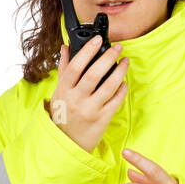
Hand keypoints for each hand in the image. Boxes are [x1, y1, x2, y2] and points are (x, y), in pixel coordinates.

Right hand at [48, 37, 128, 152]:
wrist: (67, 142)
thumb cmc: (63, 115)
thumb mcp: (59, 92)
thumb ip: (64, 69)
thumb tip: (66, 47)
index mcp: (63, 91)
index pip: (75, 66)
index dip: (88, 51)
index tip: (98, 40)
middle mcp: (76, 99)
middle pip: (94, 74)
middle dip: (108, 57)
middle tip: (118, 48)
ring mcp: (90, 110)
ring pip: (109, 86)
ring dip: (120, 71)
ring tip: (125, 61)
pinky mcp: (102, 119)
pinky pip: (116, 100)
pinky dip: (122, 89)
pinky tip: (124, 82)